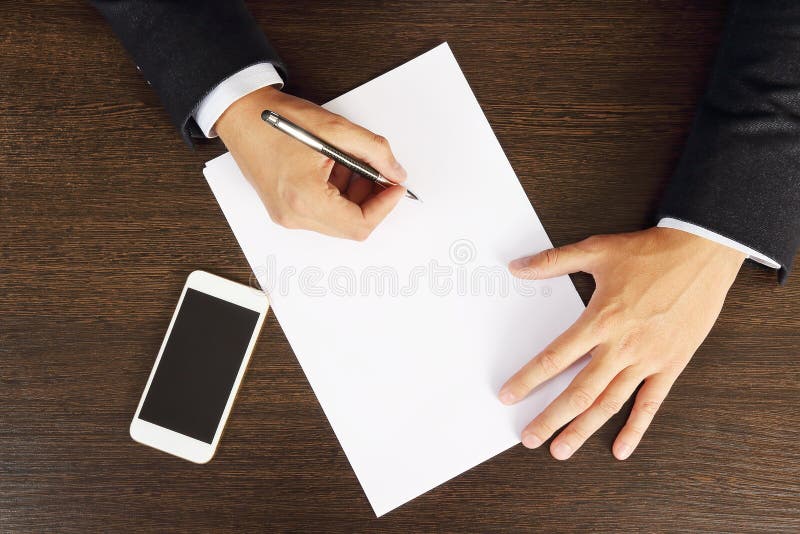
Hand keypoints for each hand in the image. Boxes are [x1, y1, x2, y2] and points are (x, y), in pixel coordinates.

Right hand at [216, 86, 406, 239]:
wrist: (241, 115)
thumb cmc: (276, 119)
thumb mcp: (336, 129)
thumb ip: (375, 152)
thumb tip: (395, 173)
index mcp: (305, 199)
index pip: (360, 224)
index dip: (385, 206)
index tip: (396, 187)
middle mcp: (293, 216)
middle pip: (350, 227)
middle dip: (371, 201)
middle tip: (380, 175)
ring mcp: (286, 216)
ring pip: (337, 222)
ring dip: (354, 197)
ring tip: (351, 165)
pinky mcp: (284, 210)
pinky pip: (322, 214)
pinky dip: (337, 196)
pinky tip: (335, 169)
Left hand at [499, 227, 745, 459]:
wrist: (703, 253)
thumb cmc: (649, 252)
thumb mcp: (596, 250)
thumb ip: (553, 262)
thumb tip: (516, 266)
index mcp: (600, 320)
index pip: (555, 357)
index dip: (529, 379)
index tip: (509, 395)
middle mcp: (622, 345)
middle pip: (579, 391)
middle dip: (551, 418)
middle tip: (530, 438)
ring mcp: (648, 359)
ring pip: (610, 402)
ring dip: (584, 429)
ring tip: (562, 449)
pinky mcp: (671, 364)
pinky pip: (651, 403)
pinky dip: (635, 428)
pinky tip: (620, 449)